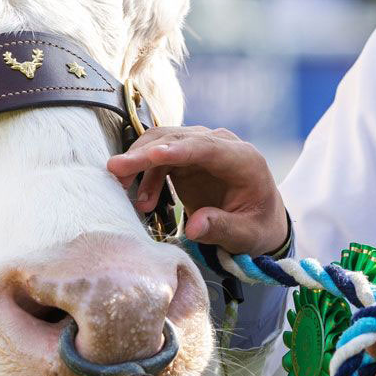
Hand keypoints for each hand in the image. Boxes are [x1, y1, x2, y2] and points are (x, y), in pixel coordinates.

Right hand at [105, 125, 287, 252]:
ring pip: (163, 142)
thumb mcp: (246, 235)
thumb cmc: (257, 226)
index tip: (152, 155)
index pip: (207, 147)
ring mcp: (203, 147)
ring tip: (122, 188)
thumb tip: (193, 228)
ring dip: (140, 162)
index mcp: (244, 159)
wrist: (260, 219)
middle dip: (145, 154)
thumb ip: (221, 228)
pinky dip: (146, 173)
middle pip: (179, 140)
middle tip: (115, 170)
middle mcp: (222, 145)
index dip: (179, 150)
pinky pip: (160, 156)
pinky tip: (143, 200)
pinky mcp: (188, 156)